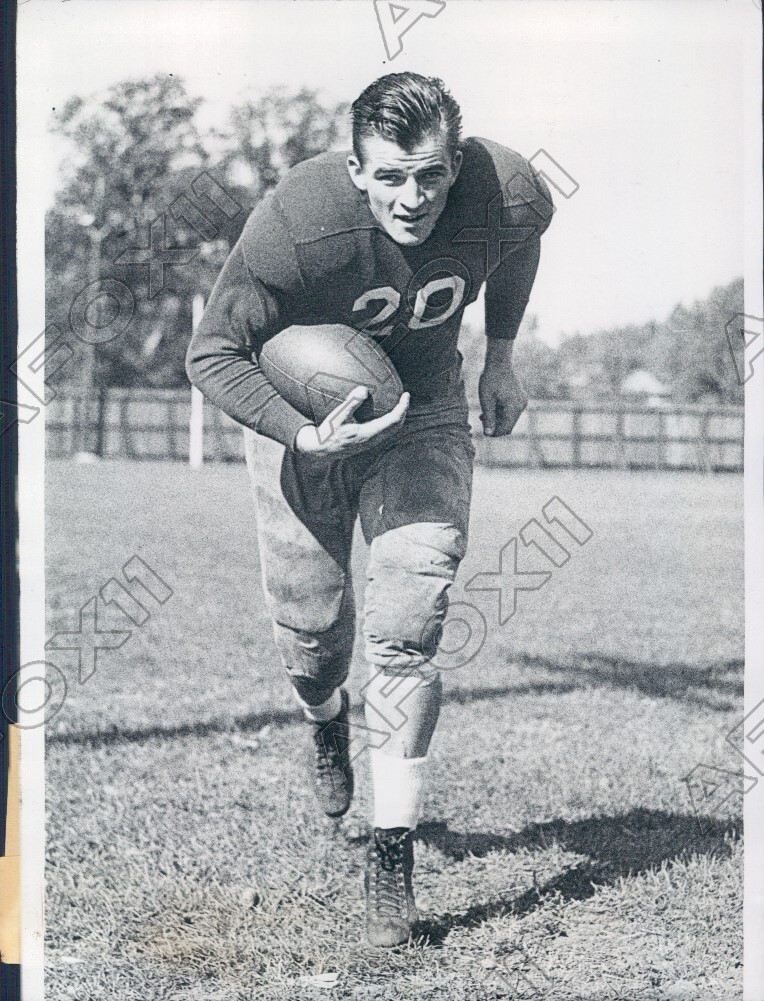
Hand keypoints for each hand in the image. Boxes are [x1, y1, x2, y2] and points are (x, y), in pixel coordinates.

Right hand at [294, 386, 409, 456]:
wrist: (322, 450)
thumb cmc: (328, 432)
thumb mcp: (337, 416)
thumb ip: (352, 402)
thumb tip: (364, 389)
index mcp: (368, 433)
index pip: (393, 420)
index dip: (402, 407)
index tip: (406, 395)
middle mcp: (373, 440)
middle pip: (396, 426)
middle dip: (403, 411)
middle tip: (404, 397)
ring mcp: (371, 443)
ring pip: (392, 430)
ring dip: (397, 417)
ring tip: (398, 403)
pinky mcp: (367, 442)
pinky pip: (385, 432)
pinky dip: (390, 421)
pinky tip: (385, 412)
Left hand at [479, 348, 527, 436]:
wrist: (499, 362)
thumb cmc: (490, 380)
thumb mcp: (486, 400)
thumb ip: (488, 418)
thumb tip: (488, 434)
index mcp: (514, 407)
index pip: (505, 429)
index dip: (494, 433)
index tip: (483, 431)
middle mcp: (521, 406)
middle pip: (508, 425)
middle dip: (496, 425)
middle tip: (482, 419)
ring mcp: (522, 401)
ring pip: (510, 418)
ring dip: (498, 418)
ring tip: (484, 413)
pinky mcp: (521, 398)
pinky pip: (512, 411)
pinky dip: (502, 412)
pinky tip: (492, 407)